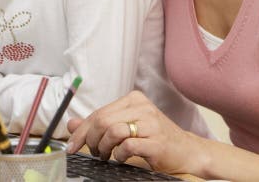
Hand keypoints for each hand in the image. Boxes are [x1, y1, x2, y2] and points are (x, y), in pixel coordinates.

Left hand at [66, 91, 204, 174]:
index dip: (82, 130)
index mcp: (133, 100)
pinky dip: (119, 155)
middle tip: (92, 152)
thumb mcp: (126, 127)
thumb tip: (72, 124)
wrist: (186, 151)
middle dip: (90, 140)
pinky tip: (122, 158)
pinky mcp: (156, 141)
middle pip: (103, 120)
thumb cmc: (155, 138)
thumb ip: (99, 125)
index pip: (99, 112)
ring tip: (106, 155)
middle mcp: (142, 107)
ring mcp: (150, 123)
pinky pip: (127, 146)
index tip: (72, 145)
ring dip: (103, 148)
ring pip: (112, 131)